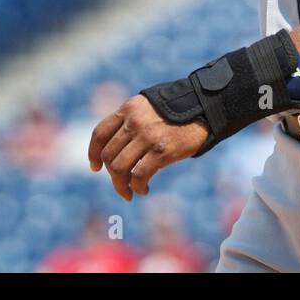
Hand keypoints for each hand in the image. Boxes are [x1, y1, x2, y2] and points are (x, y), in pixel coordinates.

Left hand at [87, 95, 209, 200]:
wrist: (205, 107)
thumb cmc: (178, 110)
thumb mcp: (149, 107)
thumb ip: (132, 121)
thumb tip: (117, 148)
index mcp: (128, 109)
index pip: (100, 133)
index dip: (93, 153)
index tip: (96, 167)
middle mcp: (134, 122)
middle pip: (108, 155)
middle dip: (112, 175)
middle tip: (121, 184)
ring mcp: (147, 136)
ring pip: (119, 168)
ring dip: (121, 185)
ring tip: (129, 192)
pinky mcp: (161, 151)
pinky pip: (138, 175)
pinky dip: (137, 187)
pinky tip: (143, 189)